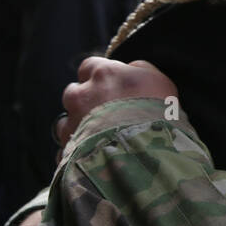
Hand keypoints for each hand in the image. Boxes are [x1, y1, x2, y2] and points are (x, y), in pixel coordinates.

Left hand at [55, 58, 179, 146]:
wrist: (146, 153)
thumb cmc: (158, 115)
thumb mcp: (160, 82)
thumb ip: (140, 70)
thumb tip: (130, 69)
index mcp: (104, 74)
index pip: (89, 66)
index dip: (98, 77)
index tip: (109, 86)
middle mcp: (82, 95)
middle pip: (73, 93)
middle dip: (85, 102)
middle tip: (105, 115)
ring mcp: (72, 123)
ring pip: (64, 123)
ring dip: (78, 128)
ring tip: (99, 141)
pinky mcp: (68, 150)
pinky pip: (66, 151)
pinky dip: (76, 154)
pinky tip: (94, 159)